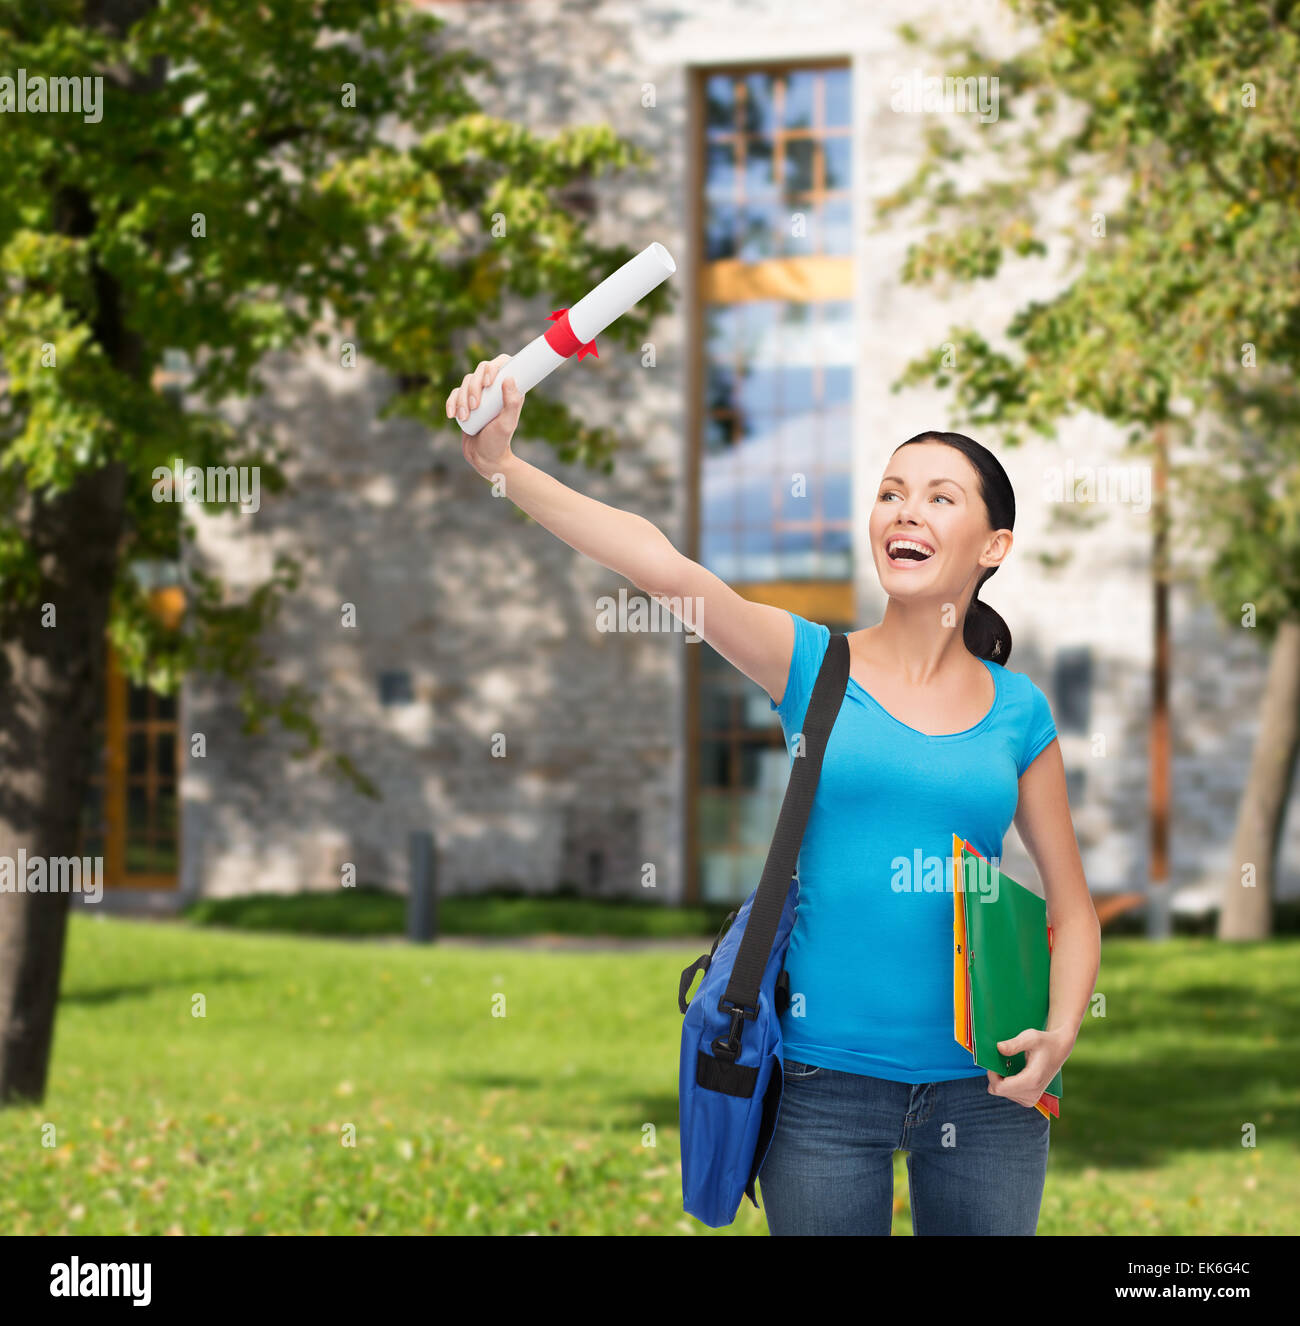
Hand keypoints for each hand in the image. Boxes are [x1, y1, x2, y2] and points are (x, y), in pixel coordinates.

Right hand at [447, 353, 523, 477]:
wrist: (484, 458)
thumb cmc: (499, 442)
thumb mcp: (507, 423)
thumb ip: (512, 403)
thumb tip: (509, 378)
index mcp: (508, 390)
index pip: (501, 364)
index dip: (493, 367)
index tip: (489, 382)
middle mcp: (494, 389)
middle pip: (480, 371)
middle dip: (474, 387)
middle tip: (475, 407)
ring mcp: (479, 394)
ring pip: (466, 382)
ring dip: (462, 398)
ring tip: (465, 417)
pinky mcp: (465, 402)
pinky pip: (454, 394)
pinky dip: (451, 403)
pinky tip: (452, 415)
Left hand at [986, 1028, 1070, 1108]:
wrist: (1059, 1050)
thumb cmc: (1045, 1042)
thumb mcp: (1030, 1037)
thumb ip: (1014, 1043)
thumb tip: (998, 1048)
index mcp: (1032, 1081)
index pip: (1000, 1087)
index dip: (991, 1074)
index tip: (992, 1061)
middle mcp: (1032, 1094)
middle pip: (998, 1090)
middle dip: (995, 1075)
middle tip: (1001, 1060)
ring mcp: (1031, 1099)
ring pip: (1002, 1092)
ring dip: (1001, 1078)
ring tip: (1010, 1065)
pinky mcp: (1029, 1099)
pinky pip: (1007, 1093)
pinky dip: (1006, 1082)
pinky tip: (1013, 1071)